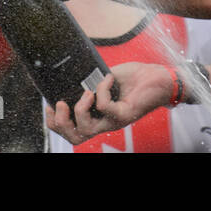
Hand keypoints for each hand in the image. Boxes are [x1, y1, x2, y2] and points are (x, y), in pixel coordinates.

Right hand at [45, 62, 173, 143]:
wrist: (160, 78)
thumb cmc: (136, 78)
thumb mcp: (106, 77)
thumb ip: (90, 80)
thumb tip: (71, 72)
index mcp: (97, 116)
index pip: (72, 131)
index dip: (55, 123)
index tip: (50, 104)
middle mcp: (104, 122)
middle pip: (75, 138)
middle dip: (60, 123)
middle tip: (60, 104)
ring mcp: (115, 121)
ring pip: (87, 129)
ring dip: (79, 109)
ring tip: (85, 92)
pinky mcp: (125, 114)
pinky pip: (105, 107)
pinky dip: (102, 90)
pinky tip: (109, 79)